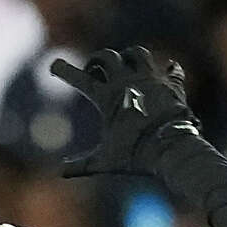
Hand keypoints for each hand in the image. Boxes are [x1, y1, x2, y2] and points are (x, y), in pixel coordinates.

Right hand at [50, 46, 198, 177]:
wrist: (172, 149)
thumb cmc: (135, 155)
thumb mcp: (104, 161)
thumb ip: (81, 165)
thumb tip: (61, 172)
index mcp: (108, 98)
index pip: (81, 80)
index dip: (66, 71)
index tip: (55, 65)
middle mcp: (128, 82)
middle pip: (108, 57)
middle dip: (98, 60)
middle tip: (94, 69)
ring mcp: (151, 79)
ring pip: (138, 54)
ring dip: (129, 57)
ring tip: (126, 65)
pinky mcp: (171, 84)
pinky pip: (170, 69)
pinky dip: (167, 70)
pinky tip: (166, 71)